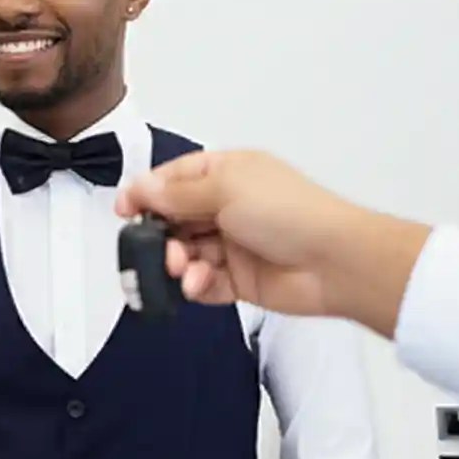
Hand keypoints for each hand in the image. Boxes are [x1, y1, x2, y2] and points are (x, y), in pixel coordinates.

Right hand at [115, 150, 430, 333]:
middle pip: (174, 219)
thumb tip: (141, 187)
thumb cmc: (293, 214)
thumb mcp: (226, 188)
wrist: (335, 263)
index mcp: (227, 173)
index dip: (146, 193)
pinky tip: (199, 284)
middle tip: (153, 245)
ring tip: (181, 268)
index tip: (124, 210)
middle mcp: (228, 206)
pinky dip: (195, 285)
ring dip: (176, 262)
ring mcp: (233, 243)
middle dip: (158, 234)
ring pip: (185, 254)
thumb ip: (178, 193)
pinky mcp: (239, 279)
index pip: (174, 179)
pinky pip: (203, 283)